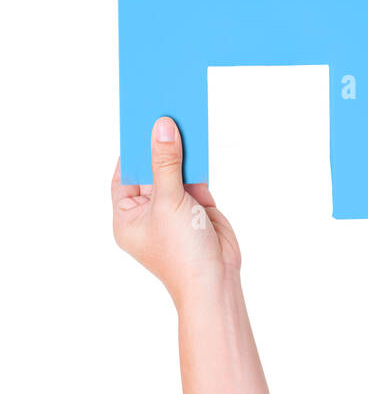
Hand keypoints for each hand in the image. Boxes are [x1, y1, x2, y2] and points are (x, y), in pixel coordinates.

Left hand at [111, 117, 240, 304]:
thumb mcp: (169, 202)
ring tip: (182, 118)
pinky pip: (195, 177)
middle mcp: (149, 212)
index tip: (139, 122)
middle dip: (158, 146)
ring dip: (180, 151)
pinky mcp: (198, 207)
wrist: (216, 279)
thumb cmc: (182, 253)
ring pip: (175, 172)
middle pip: (151, 170)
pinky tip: (199, 139)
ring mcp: (175, 209)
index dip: (132, 150)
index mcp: (127, 217)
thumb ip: (166, 163)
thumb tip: (161, 128)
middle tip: (162, 113)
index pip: (125, 176)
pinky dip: (198, 161)